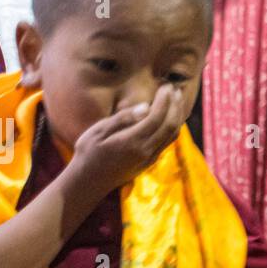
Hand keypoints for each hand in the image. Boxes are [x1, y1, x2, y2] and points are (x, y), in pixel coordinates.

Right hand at [70, 83, 186, 193]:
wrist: (90, 181)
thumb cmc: (89, 152)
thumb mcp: (99, 131)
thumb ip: (123, 119)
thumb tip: (146, 107)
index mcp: (132, 141)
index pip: (156, 117)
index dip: (164, 100)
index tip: (166, 86)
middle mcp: (145, 151)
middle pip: (170, 125)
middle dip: (175, 105)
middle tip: (174, 88)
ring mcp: (149, 158)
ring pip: (172, 135)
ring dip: (177, 115)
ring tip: (177, 98)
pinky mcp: (150, 161)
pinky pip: (167, 141)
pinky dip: (173, 126)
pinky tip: (171, 115)